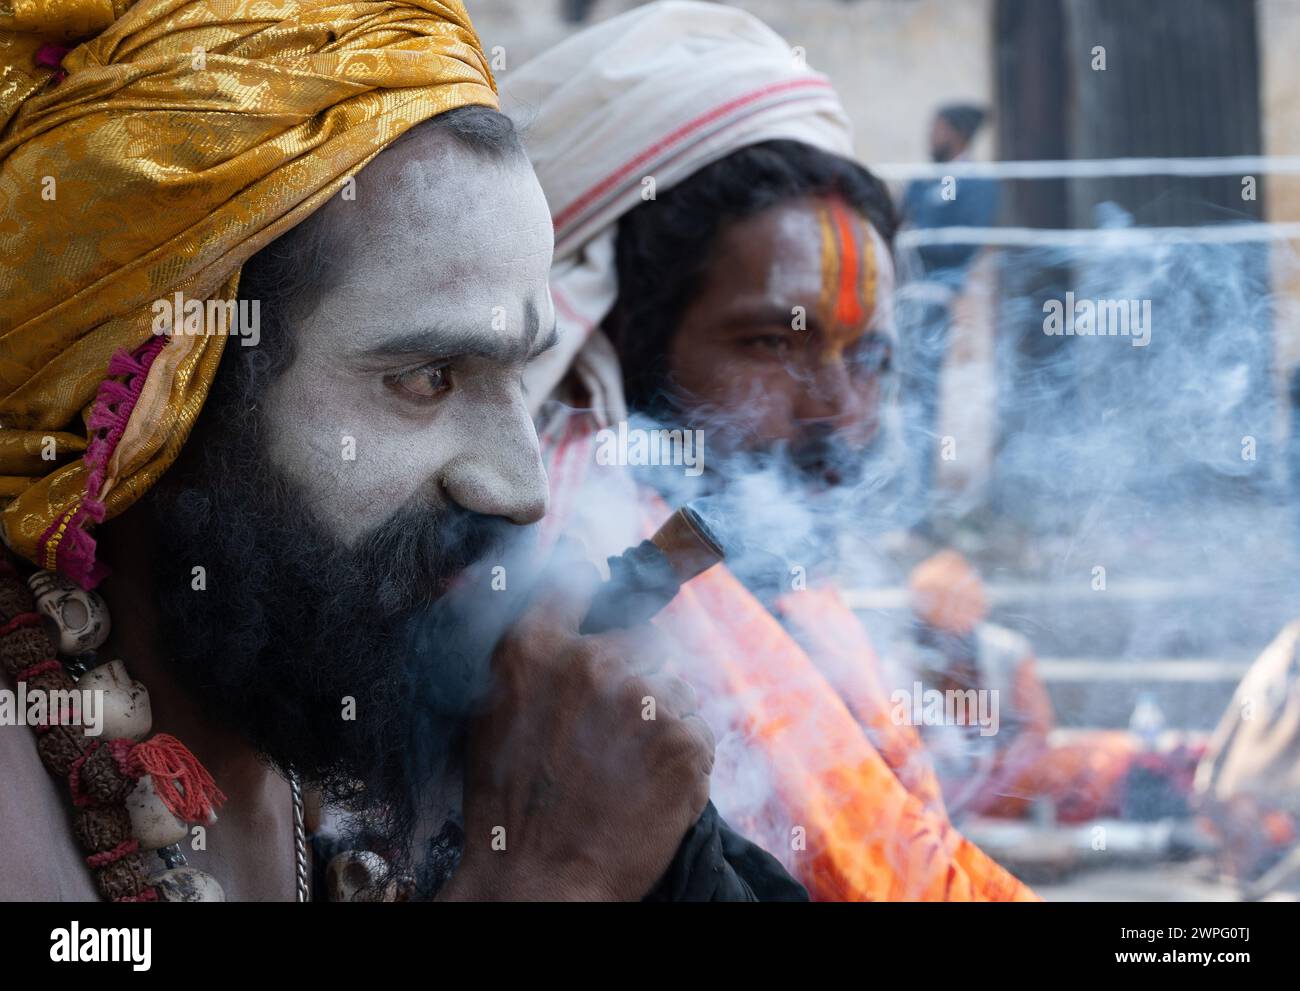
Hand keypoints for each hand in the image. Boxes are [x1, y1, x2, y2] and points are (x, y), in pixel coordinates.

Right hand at [441, 544, 712, 900]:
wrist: (540, 881)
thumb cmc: (509, 807)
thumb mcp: (490, 715)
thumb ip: (526, 656)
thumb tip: (561, 605)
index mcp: (532, 647)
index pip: (578, 578)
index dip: (595, 588)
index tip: (609, 591)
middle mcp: (591, 659)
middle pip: (642, 632)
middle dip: (636, 669)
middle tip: (617, 724)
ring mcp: (643, 696)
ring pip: (674, 682)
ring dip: (660, 713)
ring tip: (627, 766)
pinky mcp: (685, 738)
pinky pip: (697, 724)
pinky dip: (682, 753)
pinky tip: (649, 785)